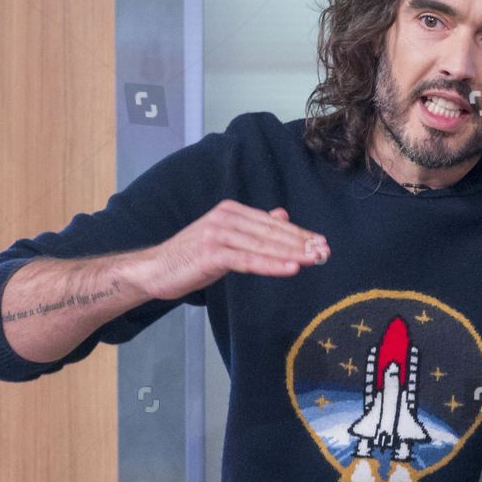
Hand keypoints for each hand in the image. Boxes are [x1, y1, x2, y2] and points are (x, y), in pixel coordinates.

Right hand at [125, 200, 328, 301]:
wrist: (155, 269)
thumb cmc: (191, 256)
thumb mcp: (225, 237)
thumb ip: (253, 227)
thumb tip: (281, 214)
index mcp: (231, 211)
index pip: (272, 224)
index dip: (299, 234)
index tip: (321, 244)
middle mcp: (226, 218)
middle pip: (272, 233)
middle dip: (301, 243)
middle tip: (326, 253)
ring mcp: (218, 234)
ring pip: (264, 245)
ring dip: (293, 253)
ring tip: (316, 259)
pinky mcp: (212, 254)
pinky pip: (248, 260)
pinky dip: (272, 264)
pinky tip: (292, 268)